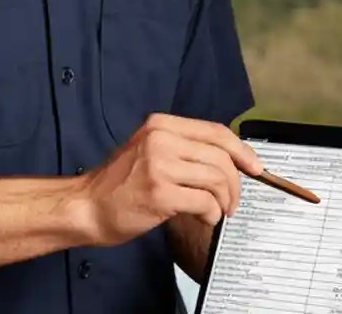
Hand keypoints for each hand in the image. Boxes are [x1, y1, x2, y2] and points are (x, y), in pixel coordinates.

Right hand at [76, 113, 263, 245]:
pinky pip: (205, 201)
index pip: (216, 132)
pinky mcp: (160, 193)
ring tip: (218, 211)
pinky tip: (205, 218)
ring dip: (225, 200)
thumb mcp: (149, 150)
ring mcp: (159, 165)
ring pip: (216, 178)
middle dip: (235, 183)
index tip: (255, 166)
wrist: (87, 206)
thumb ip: (182, 148)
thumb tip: (227, 159)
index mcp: (161, 124)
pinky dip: (212, 213)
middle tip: (233, 200)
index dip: (242, 150)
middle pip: (221, 156)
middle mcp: (161, 139)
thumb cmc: (118, 184)